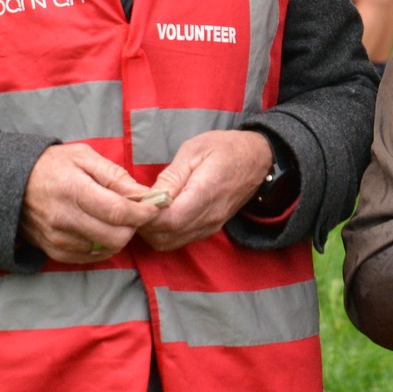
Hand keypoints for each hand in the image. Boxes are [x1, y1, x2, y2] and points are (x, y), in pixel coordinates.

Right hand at [20, 143, 161, 263]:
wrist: (10, 183)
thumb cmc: (52, 165)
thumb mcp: (83, 156)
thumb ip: (115, 175)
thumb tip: (143, 193)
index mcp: (74, 190)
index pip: (118, 211)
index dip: (143, 213)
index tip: (154, 208)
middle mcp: (65, 218)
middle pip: (116, 236)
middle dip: (133, 226)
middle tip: (134, 213)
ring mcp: (58, 238)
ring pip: (105, 249)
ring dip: (118, 236)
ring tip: (115, 219)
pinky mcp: (54, 251)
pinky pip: (90, 257)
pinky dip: (102, 246)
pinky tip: (99, 229)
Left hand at [141, 130, 275, 251]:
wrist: (259, 159)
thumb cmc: (226, 148)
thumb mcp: (195, 150)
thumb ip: (171, 176)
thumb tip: (149, 196)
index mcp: (205, 194)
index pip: (169, 220)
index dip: (146, 216)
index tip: (133, 202)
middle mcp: (209, 217)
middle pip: (165, 237)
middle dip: (144, 226)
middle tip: (133, 206)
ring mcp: (210, 226)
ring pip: (170, 243)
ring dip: (152, 231)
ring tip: (144, 209)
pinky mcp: (210, 229)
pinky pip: (180, 239)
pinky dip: (164, 233)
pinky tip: (158, 214)